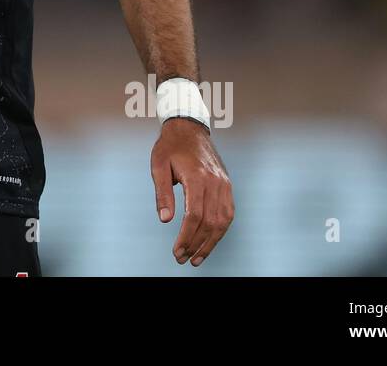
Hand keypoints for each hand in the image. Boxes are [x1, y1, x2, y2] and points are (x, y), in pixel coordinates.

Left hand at [151, 117, 233, 265]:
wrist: (189, 128)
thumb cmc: (170, 147)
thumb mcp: (158, 166)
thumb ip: (162, 194)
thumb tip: (165, 220)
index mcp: (197, 177)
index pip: (195, 215)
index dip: (186, 237)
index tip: (177, 251)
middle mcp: (215, 182)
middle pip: (210, 222)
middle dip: (197, 244)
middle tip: (182, 259)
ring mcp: (224, 184)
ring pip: (223, 221)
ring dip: (211, 242)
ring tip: (197, 258)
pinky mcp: (227, 186)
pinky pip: (228, 213)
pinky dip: (220, 230)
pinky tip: (209, 241)